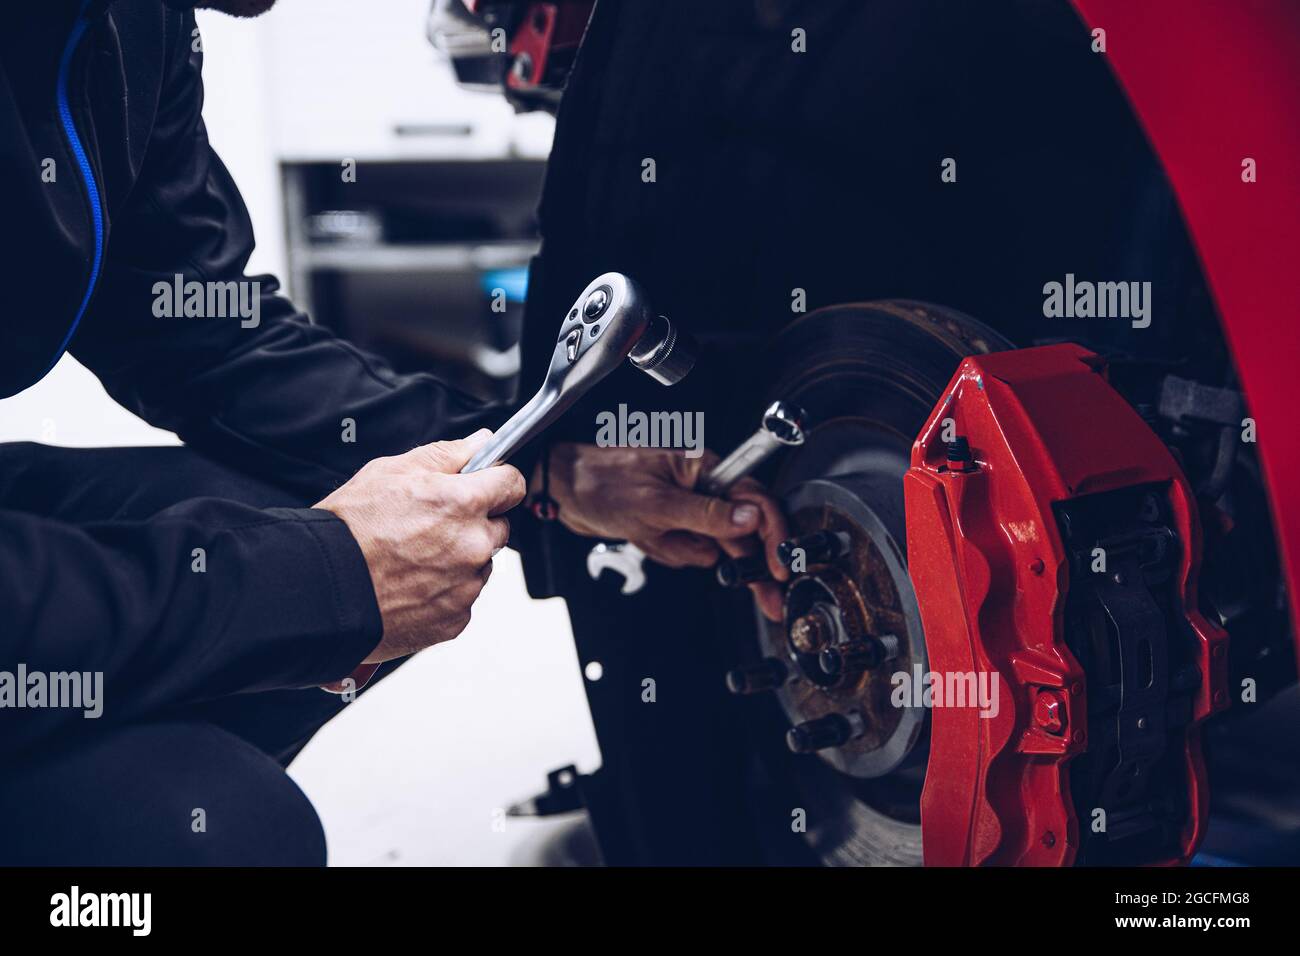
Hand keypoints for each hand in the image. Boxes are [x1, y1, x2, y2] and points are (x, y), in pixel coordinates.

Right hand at [315, 429, 525, 668]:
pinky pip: (462, 598)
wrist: (322, 589)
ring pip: (479, 564)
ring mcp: (466, 585)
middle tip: (431, 526)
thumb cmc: (349, 530)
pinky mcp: (455, 619)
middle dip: (474, 523)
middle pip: (498, 527)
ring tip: (413, 558)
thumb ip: (446, 455)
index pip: (511, 484)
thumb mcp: (391, 471)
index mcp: (463, 504)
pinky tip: (411, 584)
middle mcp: (473, 545)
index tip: (487, 485)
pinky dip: (444, 592)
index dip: (497, 481)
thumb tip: (480, 443)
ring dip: (459, 559)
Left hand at [541, 443, 789, 619]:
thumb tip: (749, 520)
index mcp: (705, 469)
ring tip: (653, 535)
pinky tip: (647, 538)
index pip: (756, 502)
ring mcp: (687, 508)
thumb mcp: (656, 504)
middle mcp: (702, 487)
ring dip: (682, 551)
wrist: (564, 488)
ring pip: (710, 548)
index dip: (773, 536)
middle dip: (746, 564)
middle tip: (767, 598)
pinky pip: (685, 552)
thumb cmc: (602, 480)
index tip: (780, 567)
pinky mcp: (672, 524)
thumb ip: (706, 514)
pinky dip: (667, 552)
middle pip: (743, 532)